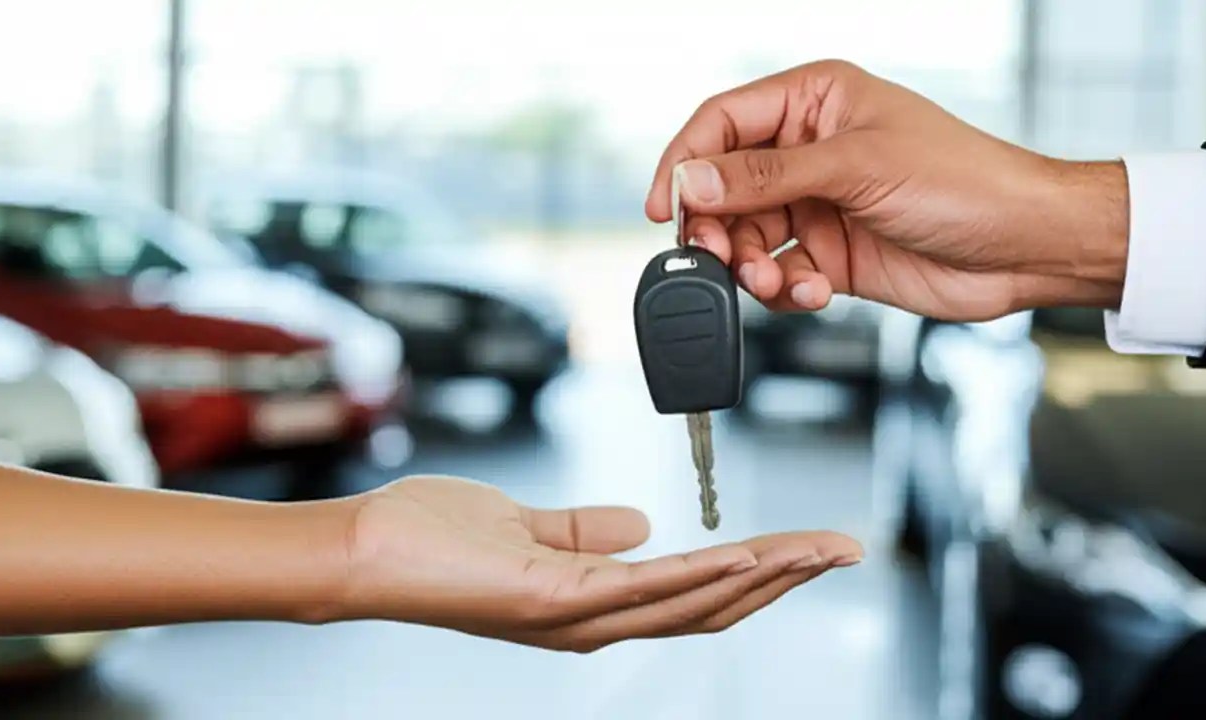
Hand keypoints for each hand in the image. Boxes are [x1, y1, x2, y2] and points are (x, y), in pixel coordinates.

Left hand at [340, 476, 860, 652]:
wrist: (361, 552)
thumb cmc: (429, 539)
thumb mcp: (524, 524)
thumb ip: (583, 528)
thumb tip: (640, 524)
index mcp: (593, 601)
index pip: (694, 594)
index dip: (759, 574)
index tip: (809, 545)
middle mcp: (594, 621)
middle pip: (713, 607)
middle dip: (785, 578)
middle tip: (844, 549)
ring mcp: (576, 617)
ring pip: (693, 603)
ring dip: (764, 576)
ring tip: (819, 549)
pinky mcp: (552, 602)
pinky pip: (644, 590)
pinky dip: (704, 572)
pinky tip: (748, 553)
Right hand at [647, 60, 1129, 321]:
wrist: (1023, 247)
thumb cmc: (964, 181)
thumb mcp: (857, 168)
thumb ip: (767, 178)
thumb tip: (695, 180)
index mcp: (815, 102)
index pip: (722, 123)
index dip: (685, 163)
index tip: (666, 208)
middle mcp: (810, 151)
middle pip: (726, 188)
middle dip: (719, 228)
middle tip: (720, 257)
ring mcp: (820, 205)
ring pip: (748, 237)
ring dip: (753, 266)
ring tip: (777, 280)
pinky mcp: (832, 255)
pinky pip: (780, 274)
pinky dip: (786, 289)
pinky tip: (814, 292)